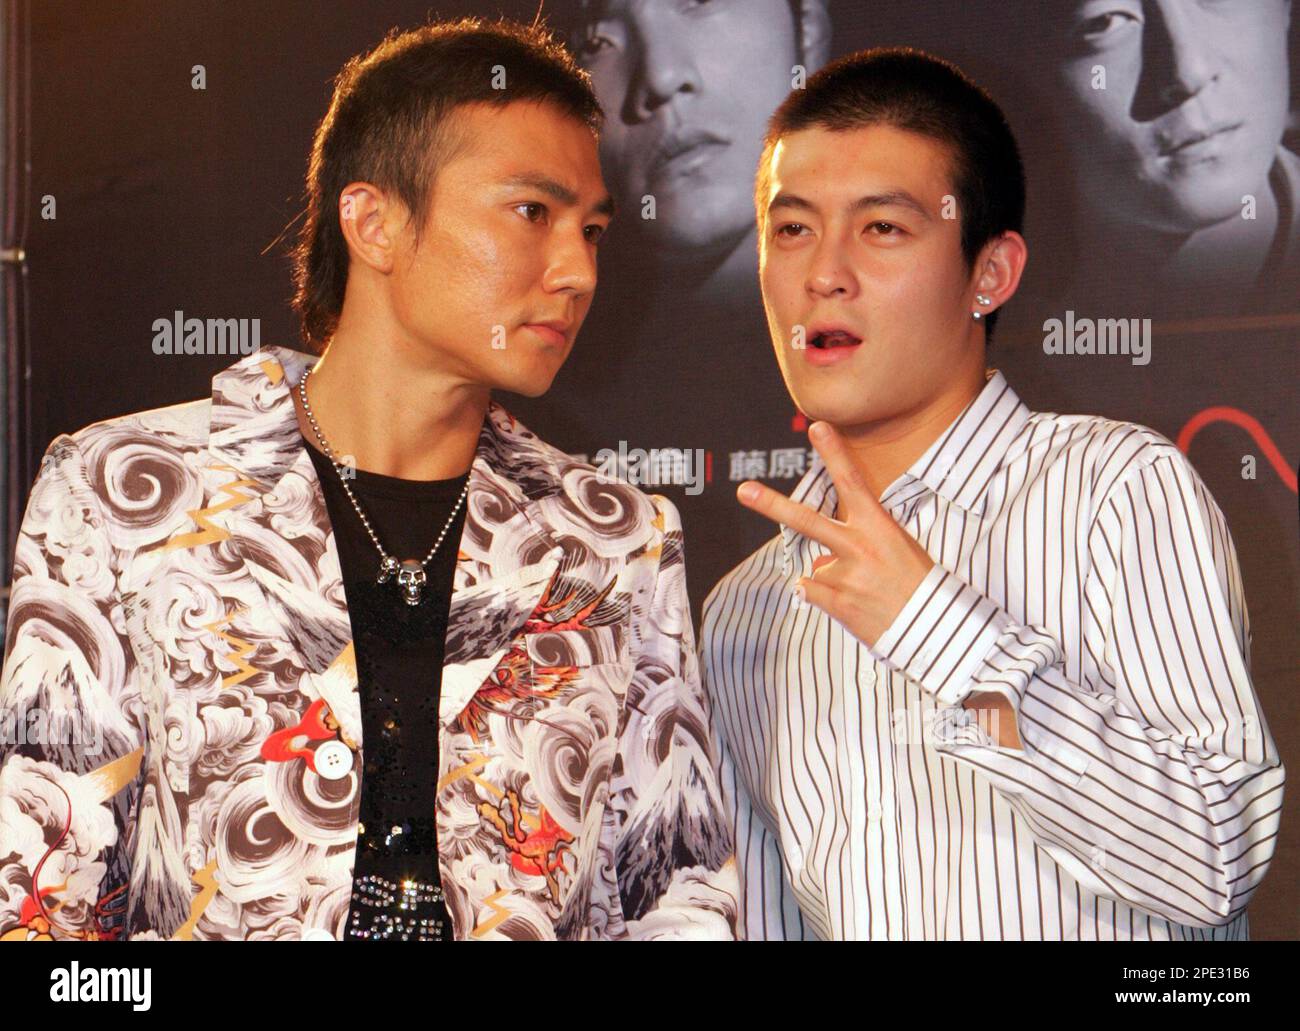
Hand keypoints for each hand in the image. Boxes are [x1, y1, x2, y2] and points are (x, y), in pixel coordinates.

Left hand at [736, 421, 935, 648]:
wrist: (935, 628)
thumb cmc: (917, 584)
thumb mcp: (897, 548)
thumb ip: (855, 545)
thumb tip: (818, 562)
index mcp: (879, 527)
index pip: (851, 482)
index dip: (833, 453)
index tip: (816, 426)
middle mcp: (859, 547)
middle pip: (806, 520)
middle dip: (771, 504)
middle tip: (743, 490)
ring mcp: (847, 576)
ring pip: (816, 567)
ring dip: (833, 578)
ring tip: (865, 592)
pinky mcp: (838, 603)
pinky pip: (810, 591)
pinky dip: (823, 597)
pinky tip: (852, 604)